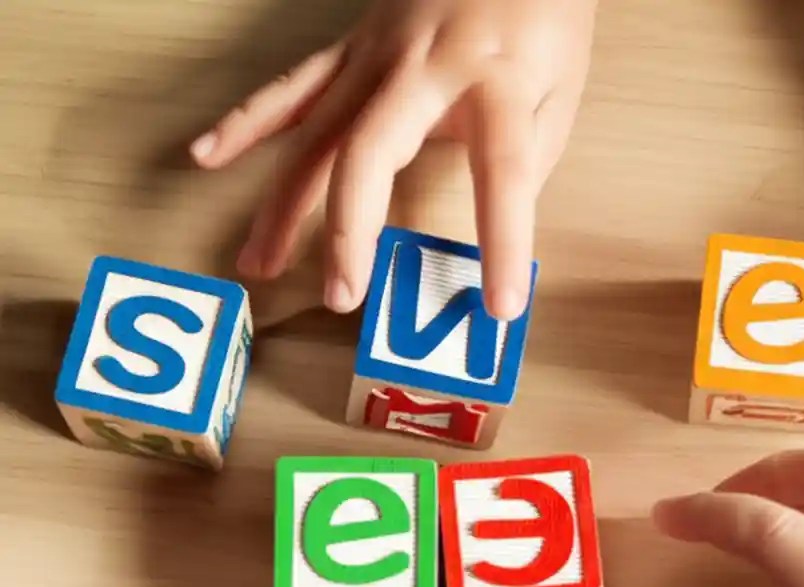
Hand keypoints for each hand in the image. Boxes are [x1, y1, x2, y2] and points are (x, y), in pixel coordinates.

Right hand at [192, 0, 597, 318]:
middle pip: (372, 152)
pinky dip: (249, 121)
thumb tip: (494, 229)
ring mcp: (378, 54)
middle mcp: (426, 67)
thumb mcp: (561, 90)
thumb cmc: (542, 18)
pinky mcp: (353, 46)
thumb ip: (530, 157)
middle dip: (349, 230)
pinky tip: (208, 155)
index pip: (504, 173)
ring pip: (317, 132)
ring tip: (258, 263)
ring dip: (282, 202)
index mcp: (497, 82)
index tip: (499, 307)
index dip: (503, 243)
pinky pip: (296, 88)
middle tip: (342, 296)